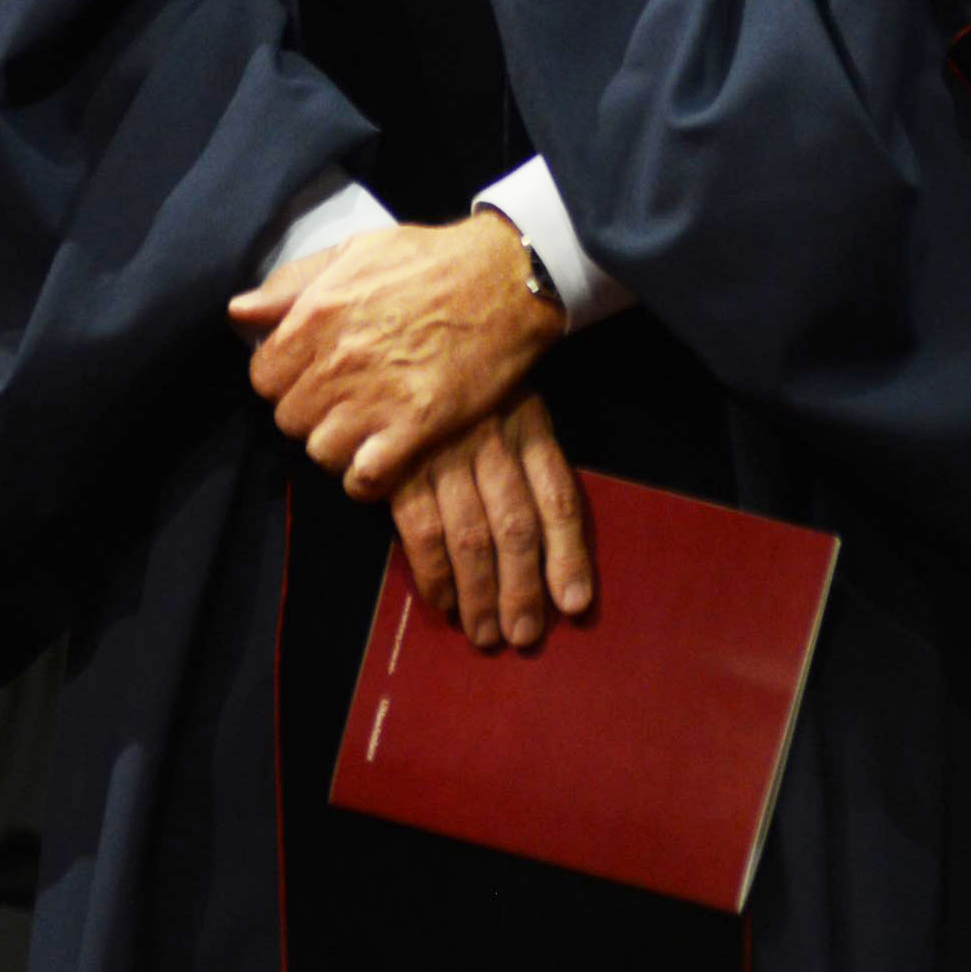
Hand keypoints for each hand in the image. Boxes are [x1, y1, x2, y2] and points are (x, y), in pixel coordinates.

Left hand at [230, 215, 562, 492]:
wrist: (508, 279)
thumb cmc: (431, 261)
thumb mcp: (356, 252)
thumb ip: (294, 284)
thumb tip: (239, 311)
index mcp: (316, 316)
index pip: (262, 378)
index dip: (283, 381)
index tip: (307, 377)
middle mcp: (337, 361)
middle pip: (290, 419)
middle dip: (311, 414)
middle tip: (342, 402)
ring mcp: (375, 398)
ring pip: (321, 452)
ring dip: (339, 446)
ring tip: (364, 429)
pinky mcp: (416, 428)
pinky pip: (364, 479)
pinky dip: (367, 479)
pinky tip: (382, 460)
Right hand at [388, 396, 593, 652]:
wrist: (395, 334)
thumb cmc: (461, 380)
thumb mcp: (509, 396)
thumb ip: (528, 455)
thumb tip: (554, 538)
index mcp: (529, 424)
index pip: (558, 499)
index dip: (569, 556)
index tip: (574, 603)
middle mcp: (492, 441)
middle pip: (517, 529)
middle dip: (522, 590)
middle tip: (524, 636)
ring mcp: (444, 454)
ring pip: (472, 539)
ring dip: (479, 595)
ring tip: (486, 634)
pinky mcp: (399, 465)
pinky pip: (421, 531)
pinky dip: (433, 574)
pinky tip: (443, 602)